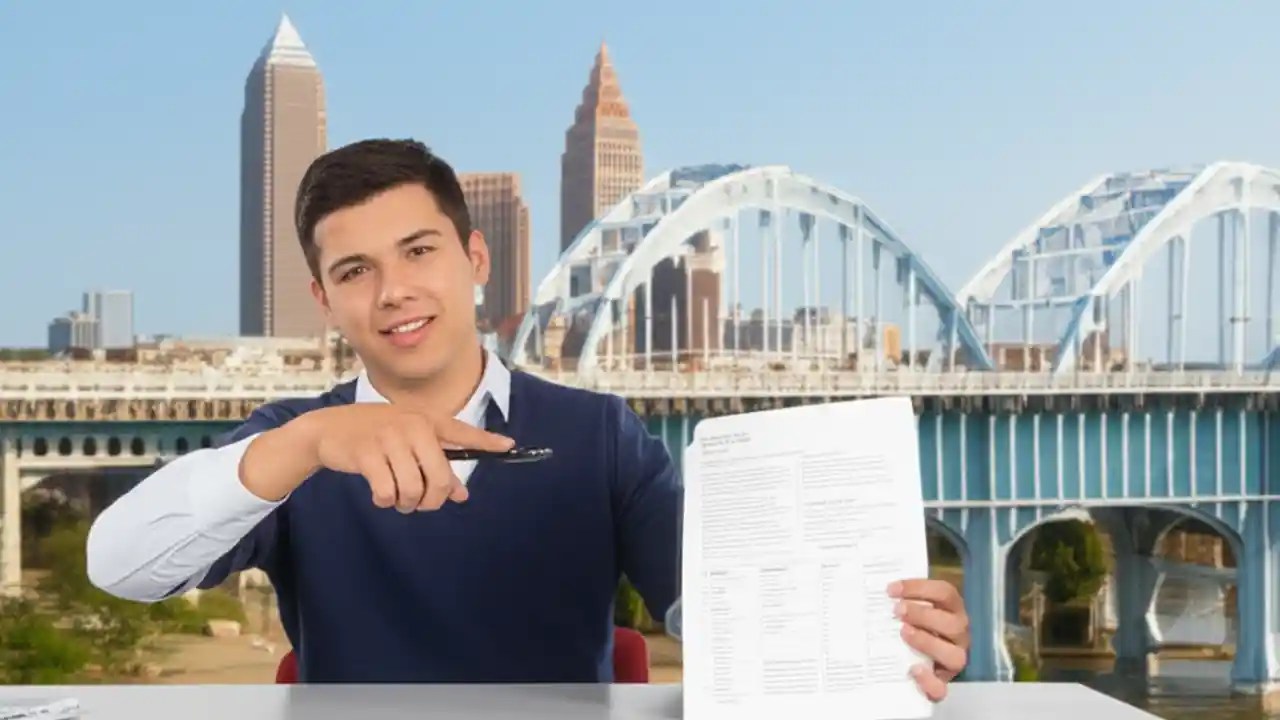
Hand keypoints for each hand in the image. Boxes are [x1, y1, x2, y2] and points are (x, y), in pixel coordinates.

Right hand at [302, 404, 513, 511]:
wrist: (328, 429)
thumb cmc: (374, 435)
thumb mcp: (407, 443)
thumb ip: (436, 465)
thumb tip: (462, 495)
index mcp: (427, 420)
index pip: (463, 432)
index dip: (487, 441)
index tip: (509, 446)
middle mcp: (413, 426)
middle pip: (440, 478)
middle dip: (432, 500)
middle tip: (418, 503)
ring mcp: (390, 438)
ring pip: (414, 489)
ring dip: (406, 503)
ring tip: (397, 497)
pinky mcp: (367, 453)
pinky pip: (387, 492)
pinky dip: (385, 501)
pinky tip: (379, 494)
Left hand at [888, 578, 968, 701]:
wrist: (913, 663)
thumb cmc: (911, 628)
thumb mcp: (910, 611)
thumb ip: (901, 602)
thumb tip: (878, 592)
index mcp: (952, 611)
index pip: (944, 593)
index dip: (919, 588)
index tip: (892, 589)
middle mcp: (958, 635)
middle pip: (953, 623)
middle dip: (923, 615)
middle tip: (897, 611)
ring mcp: (954, 660)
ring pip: (954, 655)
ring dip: (928, 642)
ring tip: (903, 633)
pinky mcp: (942, 684)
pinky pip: (942, 688)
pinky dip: (928, 680)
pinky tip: (913, 670)